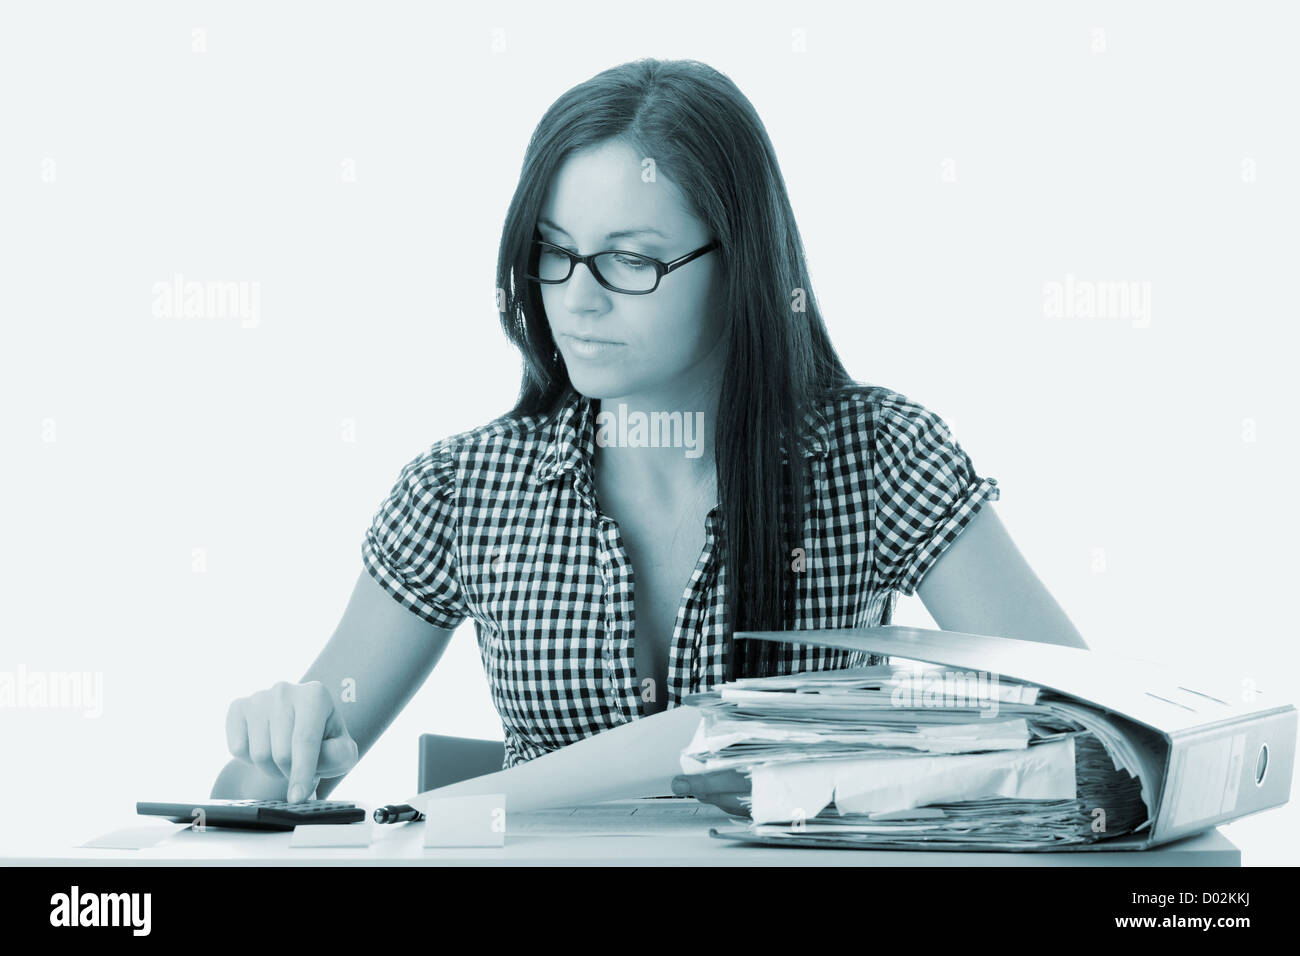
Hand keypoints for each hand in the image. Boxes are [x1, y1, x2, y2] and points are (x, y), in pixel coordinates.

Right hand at [225, 680, 358, 802]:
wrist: (296, 728)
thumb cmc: (323, 741)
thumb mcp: (341, 750)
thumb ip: (339, 755)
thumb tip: (322, 758)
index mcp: (315, 695)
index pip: (305, 740)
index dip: (301, 772)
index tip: (297, 797)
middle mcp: (285, 691)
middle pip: (280, 752)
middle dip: (290, 772)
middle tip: (299, 770)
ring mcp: (258, 697)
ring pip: (258, 754)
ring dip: (272, 769)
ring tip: (284, 759)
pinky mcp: (238, 707)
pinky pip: (237, 749)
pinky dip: (250, 760)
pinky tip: (265, 748)